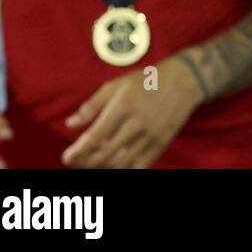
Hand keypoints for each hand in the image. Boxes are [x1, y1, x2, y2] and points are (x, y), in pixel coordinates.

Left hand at [61, 57, 203, 168]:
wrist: (185, 81)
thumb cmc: (147, 81)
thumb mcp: (116, 85)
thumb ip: (92, 105)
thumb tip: (71, 123)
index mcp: (122, 107)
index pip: (94, 137)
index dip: (78, 152)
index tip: (67, 158)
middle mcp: (136, 124)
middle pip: (105, 155)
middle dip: (87, 163)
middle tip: (78, 162)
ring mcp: (150, 136)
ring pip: (121, 163)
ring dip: (103, 167)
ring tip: (94, 163)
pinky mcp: (161, 143)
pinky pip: (140, 166)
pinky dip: (125, 170)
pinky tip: (116, 166)